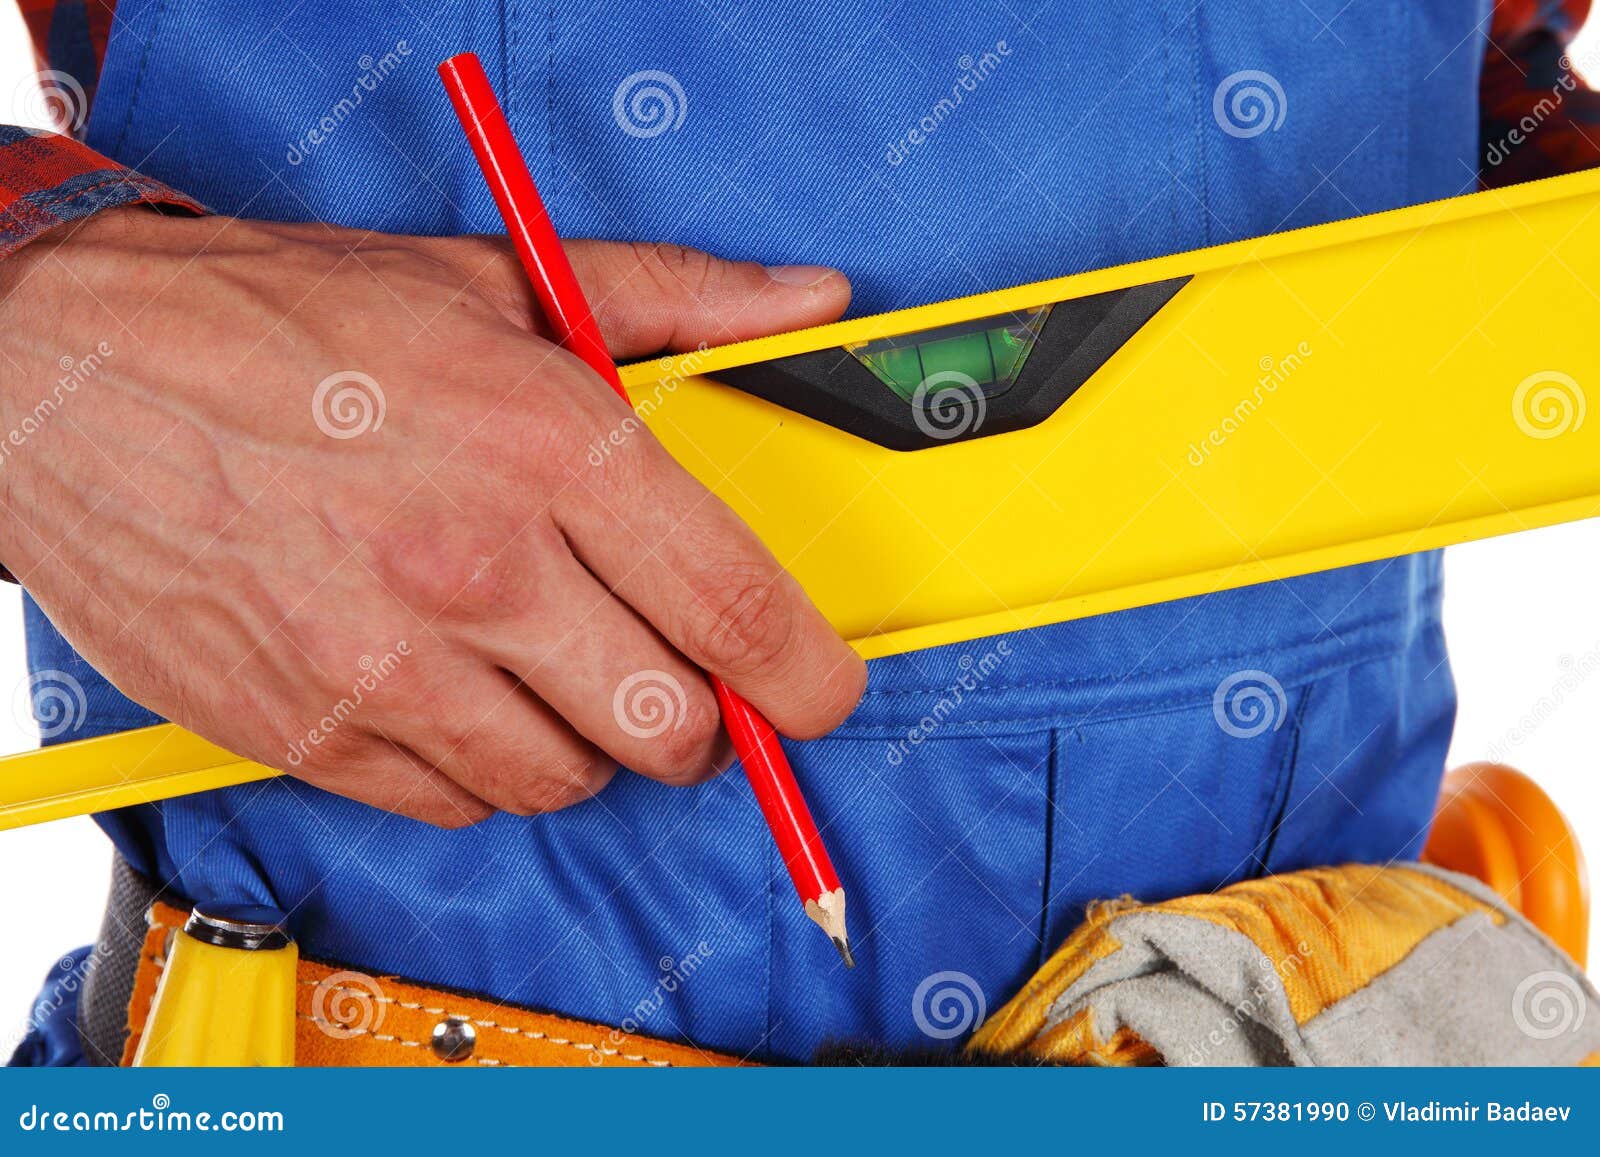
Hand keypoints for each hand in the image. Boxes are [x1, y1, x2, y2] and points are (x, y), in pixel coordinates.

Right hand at [0, 208, 865, 825]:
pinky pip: (456, 805)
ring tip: (543, 665)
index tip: (816, 691)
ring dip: (583, 741)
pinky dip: (478, 765)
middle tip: (668, 670)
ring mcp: (385, 663)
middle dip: (696, 715)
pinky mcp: (311, 731)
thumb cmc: (283, 323)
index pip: (733, 607)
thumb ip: (675, 299)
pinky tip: (449, 687)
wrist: (68, 373)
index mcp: (545, 444)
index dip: (806, 676)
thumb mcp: (494, 278)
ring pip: (568, 781)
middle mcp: (474, 565)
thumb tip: (807, 301)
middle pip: (669, 726)